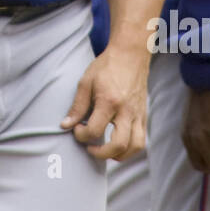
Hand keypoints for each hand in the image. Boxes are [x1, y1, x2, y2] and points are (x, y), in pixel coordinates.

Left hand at [59, 45, 148, 159]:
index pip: (94, 130)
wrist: (130, 55)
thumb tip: (65, 125)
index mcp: (109, 101)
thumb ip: (77, 106)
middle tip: (90, 147)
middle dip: (101, 153)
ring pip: (135, 146)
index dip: (81, 135)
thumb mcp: (86, 82)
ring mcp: (138, 114)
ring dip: (119, 155)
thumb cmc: (106, 66)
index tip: (76, 129)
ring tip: (105, 151)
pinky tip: (118, 146)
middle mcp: (126, 110)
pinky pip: (142, 139)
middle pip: (118, 145)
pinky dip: (130, 148)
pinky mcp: (144, 115)